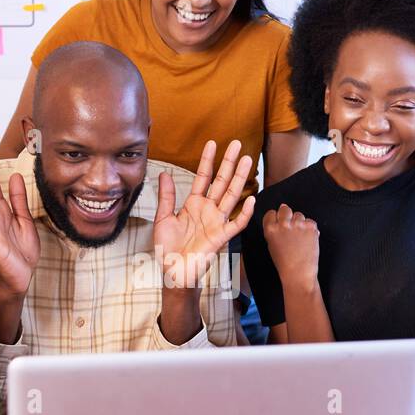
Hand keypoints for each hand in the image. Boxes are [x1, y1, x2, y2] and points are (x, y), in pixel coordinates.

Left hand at [153, 139, 255, 288]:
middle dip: (230, 162)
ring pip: (231, 196)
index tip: (212, 143)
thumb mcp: (163, 218)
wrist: (173, 271)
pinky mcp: (221, 237)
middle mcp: (208, 210)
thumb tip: (164, 173)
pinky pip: (237, 224)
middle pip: (222, 181)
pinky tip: (252, 199)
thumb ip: (166, 196)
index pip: (203, 177)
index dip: (208, 160)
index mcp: (194, 204)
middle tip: (238, 143)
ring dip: (240, 179)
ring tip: (248, 160)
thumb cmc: (168, 248)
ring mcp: (217, 222)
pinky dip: (245, 213)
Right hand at [262, 203, 319, 291]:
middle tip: (291, 226)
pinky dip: (310, 229)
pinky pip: (310, 221)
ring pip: (299, 215)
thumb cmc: (285, 263)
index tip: (279, 221)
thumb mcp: (272, 245)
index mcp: (270, 229)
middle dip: (288, 215)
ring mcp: (298, 225)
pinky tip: (308, 239)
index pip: (271, 213)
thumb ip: (274, 230)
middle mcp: (283, 224)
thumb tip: (280, 217)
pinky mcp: (310, 227)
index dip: (276, 217)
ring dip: (300, 223)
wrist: (298, 273)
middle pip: (285, 209)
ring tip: (300, 237)